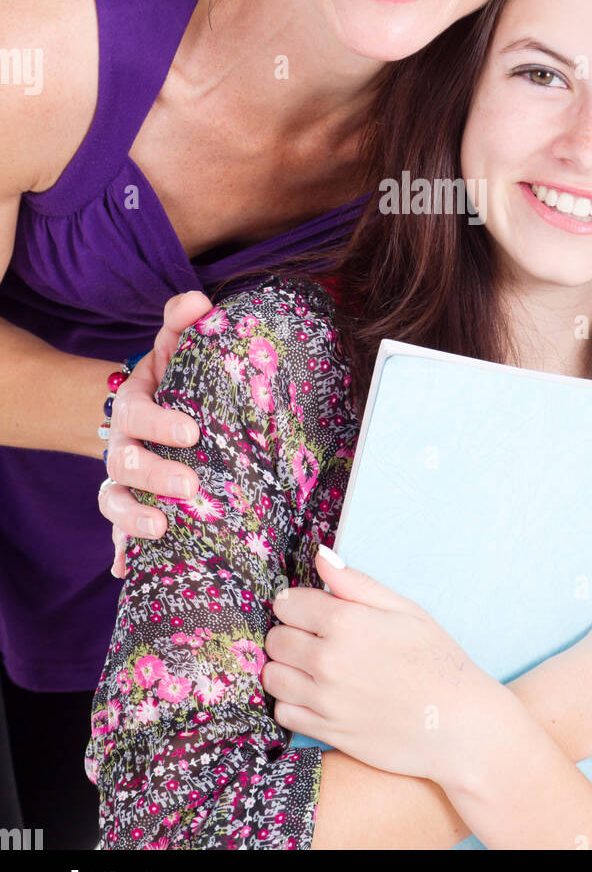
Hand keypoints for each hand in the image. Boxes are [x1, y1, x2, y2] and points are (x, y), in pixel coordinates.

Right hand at [98, 290, 213, 574]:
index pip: (137, 413)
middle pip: (123, 465)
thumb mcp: (177, 350)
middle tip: (191, 486)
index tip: (192, 432)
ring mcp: (122, 481)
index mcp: (133, 407)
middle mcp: (120, 446)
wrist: (157, 413)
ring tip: (162, 528)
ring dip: (133, 519)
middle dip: (155, 476)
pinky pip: (117, 535)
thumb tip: (198, 300)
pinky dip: (122, 552)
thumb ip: (183, 322)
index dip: (159, 423)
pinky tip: (128, 571)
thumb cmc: (175, 382)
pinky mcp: (129, 510)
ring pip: (113, 502)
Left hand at [263, 548, 508, 789]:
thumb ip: (356, 583)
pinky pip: (283, 712)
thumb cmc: (438, 661)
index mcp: (347, 622)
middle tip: (315, 638)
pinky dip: (292, 702)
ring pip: (272, 676)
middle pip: (275, 639)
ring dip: (286, 668)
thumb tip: (320, 555)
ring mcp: (324, 700)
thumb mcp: (406, 610)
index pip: (287, 604)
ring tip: (312, 667)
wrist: (459, 725)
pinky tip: (316, 695)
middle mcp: (328, 661)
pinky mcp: (326, 731)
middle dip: (290, 633)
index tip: (312, 610)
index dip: (297, 603)